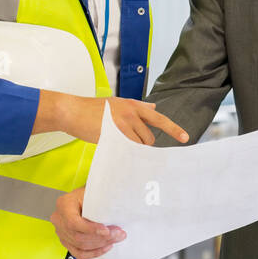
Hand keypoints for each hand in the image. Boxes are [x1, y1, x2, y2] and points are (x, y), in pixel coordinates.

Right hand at [45, 94, 189, 145]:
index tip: (185, 137)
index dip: (173, 128)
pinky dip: (125, 154)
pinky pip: (126, 149)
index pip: (159, 118)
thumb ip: (136, 106)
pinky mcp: (113, 134)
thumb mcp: (117, 102)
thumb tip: (154, 107)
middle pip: (148, 137)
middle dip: (143, 146)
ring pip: (138, 145)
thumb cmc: (91, 109)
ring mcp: (122, 124)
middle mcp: (131, 113)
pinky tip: (119, 156)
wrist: (71, 110)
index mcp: (133, 105)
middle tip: (130, 149)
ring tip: (120, 149)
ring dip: (133, 151)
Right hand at [50, 186, 123, 258]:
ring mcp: (61, 231)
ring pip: (79, 246)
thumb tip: (115, 213)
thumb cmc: (89, 193)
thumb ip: (100, 202)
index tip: (107, 230)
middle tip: (118, 234)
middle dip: (101, 238)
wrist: (84, 196)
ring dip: (100, 245)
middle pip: (78, 236)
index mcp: (63, 204)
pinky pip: (78, 252)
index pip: (73, 223)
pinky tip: (105, 247)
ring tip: (116, 238)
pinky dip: (93, 253)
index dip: (90, 229)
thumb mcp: (93, 192)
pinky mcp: (66, 240)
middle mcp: (59, 219)